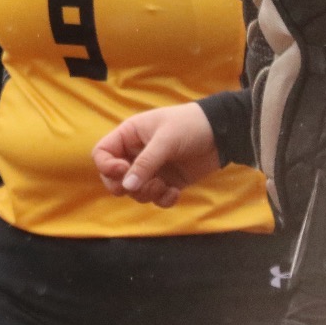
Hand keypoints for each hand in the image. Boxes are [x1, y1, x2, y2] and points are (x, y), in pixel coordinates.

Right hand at [93, 103, 219, 207]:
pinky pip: (155, 198)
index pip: (102, 154)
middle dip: (124, 187)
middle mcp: (135, 154)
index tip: (124, 170)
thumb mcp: (165, 140)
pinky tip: (175, 192)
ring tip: (163, 185)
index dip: (107, 166)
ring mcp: (151, 169)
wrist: (223, 133)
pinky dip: (163, 199)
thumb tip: (127, 186)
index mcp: (128, 136)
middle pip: (113, 178)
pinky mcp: (167, 181)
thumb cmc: (190, 125)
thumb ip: (145, 163)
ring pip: (134, 191)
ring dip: (146, 193)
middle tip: (139, 186)